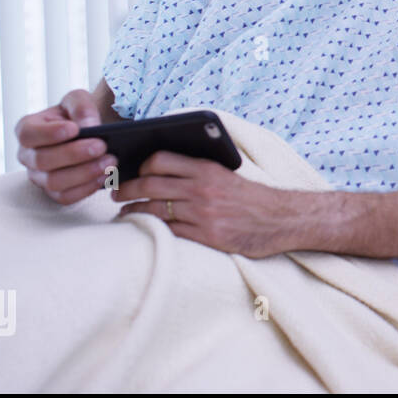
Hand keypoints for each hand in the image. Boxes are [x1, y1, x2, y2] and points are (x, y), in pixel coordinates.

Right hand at [16, 89, 116, 204]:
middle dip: (74, 154)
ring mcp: (39, 177)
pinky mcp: (54, 192)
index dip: (49, 133)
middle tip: (101, 146)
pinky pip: (65, 197)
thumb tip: (88, 126)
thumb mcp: (78, 100)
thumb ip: (80, 106)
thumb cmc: (78, 115)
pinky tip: (105, 176)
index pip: (28, 134)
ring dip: (84, 173)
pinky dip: (86, 189)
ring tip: (109, 162)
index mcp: (27, 129)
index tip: (74, 129)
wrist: (90, 133)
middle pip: (43, 160)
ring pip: (54, 182)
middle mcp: (28, 155)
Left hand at [111, 151, 294, 257]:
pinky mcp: (207, 236)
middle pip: (150, 185)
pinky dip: (152, 229)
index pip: (160, 161)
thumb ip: (199, 170)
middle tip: (114, 193)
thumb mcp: (228, 173)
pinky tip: (144, 228)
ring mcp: (204, 214)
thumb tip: (161, 170)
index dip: (141, 166)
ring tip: (123, 212)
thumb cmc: (253, 197)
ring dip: (132, 211)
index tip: (132, 172)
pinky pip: (170, 231)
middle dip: (125, 189)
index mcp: (208, 168)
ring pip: (154, 210)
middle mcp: (203, 189)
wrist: (283, 219)